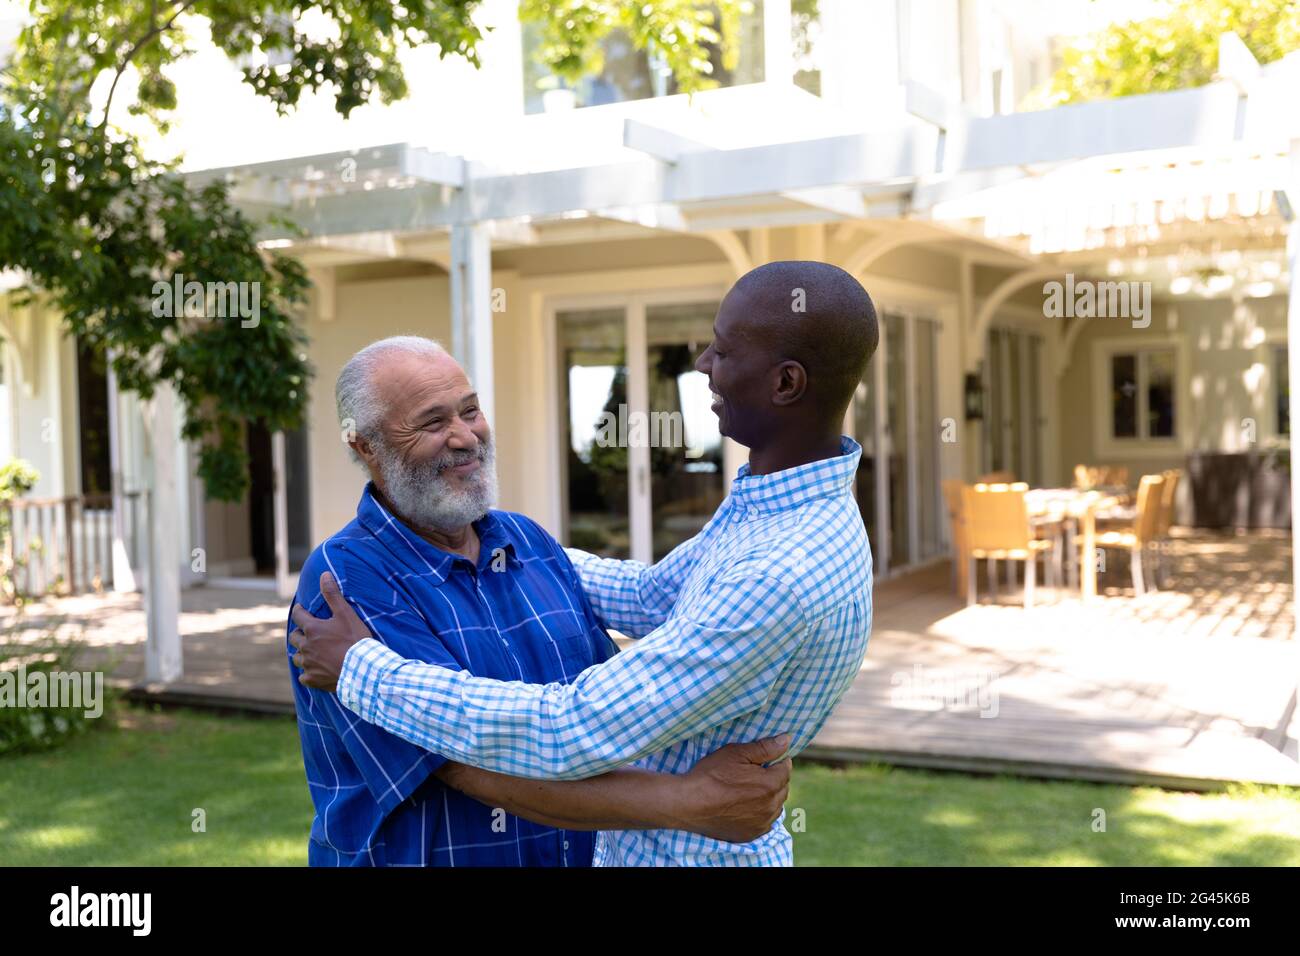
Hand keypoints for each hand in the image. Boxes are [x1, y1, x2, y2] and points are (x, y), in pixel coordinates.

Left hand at [289, 572, 371, 691]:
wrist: (363, 669)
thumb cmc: (355, 640)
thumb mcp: (345, 614)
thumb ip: (333, 594)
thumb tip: (324, 574)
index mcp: (312, 629)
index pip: (298, 616)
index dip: (300, 611)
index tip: (302, 610)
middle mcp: (306, 646)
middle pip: (294, 638)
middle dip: (299, 633)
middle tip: (307, 633)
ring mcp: (308, 664)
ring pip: (297, 658)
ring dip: (302, 653)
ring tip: (310, 653)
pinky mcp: (313, 680)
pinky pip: (304, 676)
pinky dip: (307, 673)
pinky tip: (314, 671)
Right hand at [675, 734, 792, 843]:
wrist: (689, 804)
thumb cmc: (711, 775)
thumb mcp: (736, 753)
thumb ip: (765, 747)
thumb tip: (787, 740)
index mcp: (769, 784)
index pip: (785, 769)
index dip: (777, 760)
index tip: (765, 759)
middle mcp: (770, 807)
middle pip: (782, 788)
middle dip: (774, 778)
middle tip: (756, 772)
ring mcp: (761, 823)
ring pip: (776, 806)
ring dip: (770, 797)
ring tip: (751, 789)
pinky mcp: (751, 834)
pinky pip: (765, 822)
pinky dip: (761, 813)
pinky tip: (747, 806)